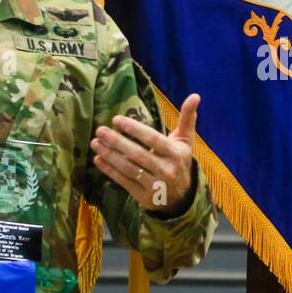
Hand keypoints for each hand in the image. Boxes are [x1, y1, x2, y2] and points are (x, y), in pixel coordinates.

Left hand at [91, 93, 199, 213]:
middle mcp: (166, 170)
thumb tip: (195, 96)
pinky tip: (98, 159)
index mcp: (175, 154)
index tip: (116, 119)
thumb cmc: (180, 161)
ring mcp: (154, 185)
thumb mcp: (185, 141)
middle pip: (137, 154)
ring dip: (109, 155)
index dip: (134, 129)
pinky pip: (123, 181)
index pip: (152, 139)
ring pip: (128, 168)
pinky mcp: (143, 196)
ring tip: (95, 143)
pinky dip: (109, 170)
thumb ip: (187, 118)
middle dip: (116, 141)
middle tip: (100, 130)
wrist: (182, 197)